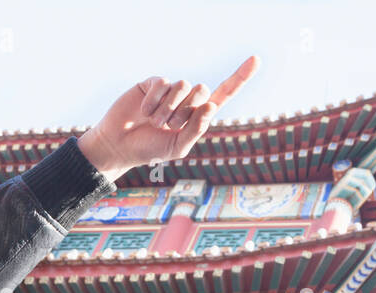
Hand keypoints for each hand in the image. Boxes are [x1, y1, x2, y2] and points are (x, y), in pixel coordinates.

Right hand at [78, 55, 259, 181]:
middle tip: (168, 126)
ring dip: (167, 109)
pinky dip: (152, 102)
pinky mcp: (154, 83)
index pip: (224, 94)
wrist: (120, 145)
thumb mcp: (177, 147)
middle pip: (202, 90)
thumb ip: (196, 130)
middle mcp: (188, 100)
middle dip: (185, 111)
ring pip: (182, 85)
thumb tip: (211, 106)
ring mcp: (171, 90)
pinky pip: (162, 83)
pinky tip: (143, 111)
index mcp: (198, 116)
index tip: (255, 60)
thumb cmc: (150, 149)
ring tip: (154, 121)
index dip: (240, 77)